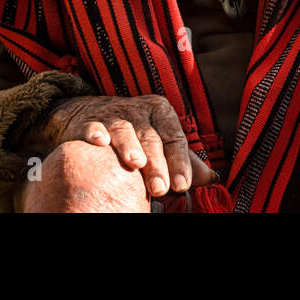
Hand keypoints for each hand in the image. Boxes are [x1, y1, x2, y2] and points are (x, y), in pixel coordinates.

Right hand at [23, 93, 213, 198]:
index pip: (174, 139)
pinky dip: (96, 133)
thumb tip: (210, 178)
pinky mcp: (89, 121)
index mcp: (161, 113)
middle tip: (160, 188)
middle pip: (152, 138)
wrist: (91, 114)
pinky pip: (93, 127)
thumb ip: (182, 158)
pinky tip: (99, 142)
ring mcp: (114, 115)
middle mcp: (139, 111)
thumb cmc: (135, 131)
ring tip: (136, 164)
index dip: (180, 162)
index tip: (183, 186)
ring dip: (130, 147)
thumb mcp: (160, 139)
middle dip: (157, 164)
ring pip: (125, 130)